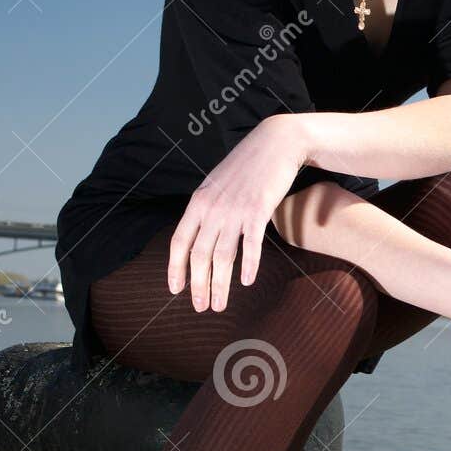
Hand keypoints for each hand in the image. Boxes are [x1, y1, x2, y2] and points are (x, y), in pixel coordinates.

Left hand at [168, 117, 306, 312]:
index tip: (176, 290)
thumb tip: (199, 234)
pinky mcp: (258, 211)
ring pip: (223, 256)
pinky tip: (247, 282)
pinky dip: (249, 266)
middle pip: (199, 255)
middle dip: (197, 285)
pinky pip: (251, 245)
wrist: (275, 143)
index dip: (175, 268)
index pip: (179, 242)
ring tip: (219, 304)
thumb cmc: (247, 166)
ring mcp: (235, 210)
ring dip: (220, 285)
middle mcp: (212, 208)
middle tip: (200, 307)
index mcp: (198, 202)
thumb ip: (206, 208)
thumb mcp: (216, 184)